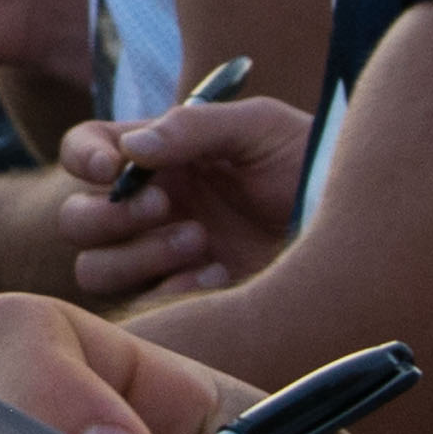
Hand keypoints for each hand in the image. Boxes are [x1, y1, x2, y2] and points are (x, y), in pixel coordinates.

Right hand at [55, 94, 310, 301]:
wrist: (357, 232)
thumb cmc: (310, 165)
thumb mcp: (261, 128)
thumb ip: (195, 127)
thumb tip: (131, 149)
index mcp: (159, 156)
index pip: (86, 150)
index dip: (84, 158)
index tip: (112, 168)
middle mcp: (149, 206)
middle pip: (75, 219)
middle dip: (110, 215)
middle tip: (167, 206)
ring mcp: (161, 257)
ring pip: (94, 268)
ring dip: (138, 254)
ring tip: (201, 242)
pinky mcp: (182, 299)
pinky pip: (139, 307)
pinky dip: (170, 291)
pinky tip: (218, 277)